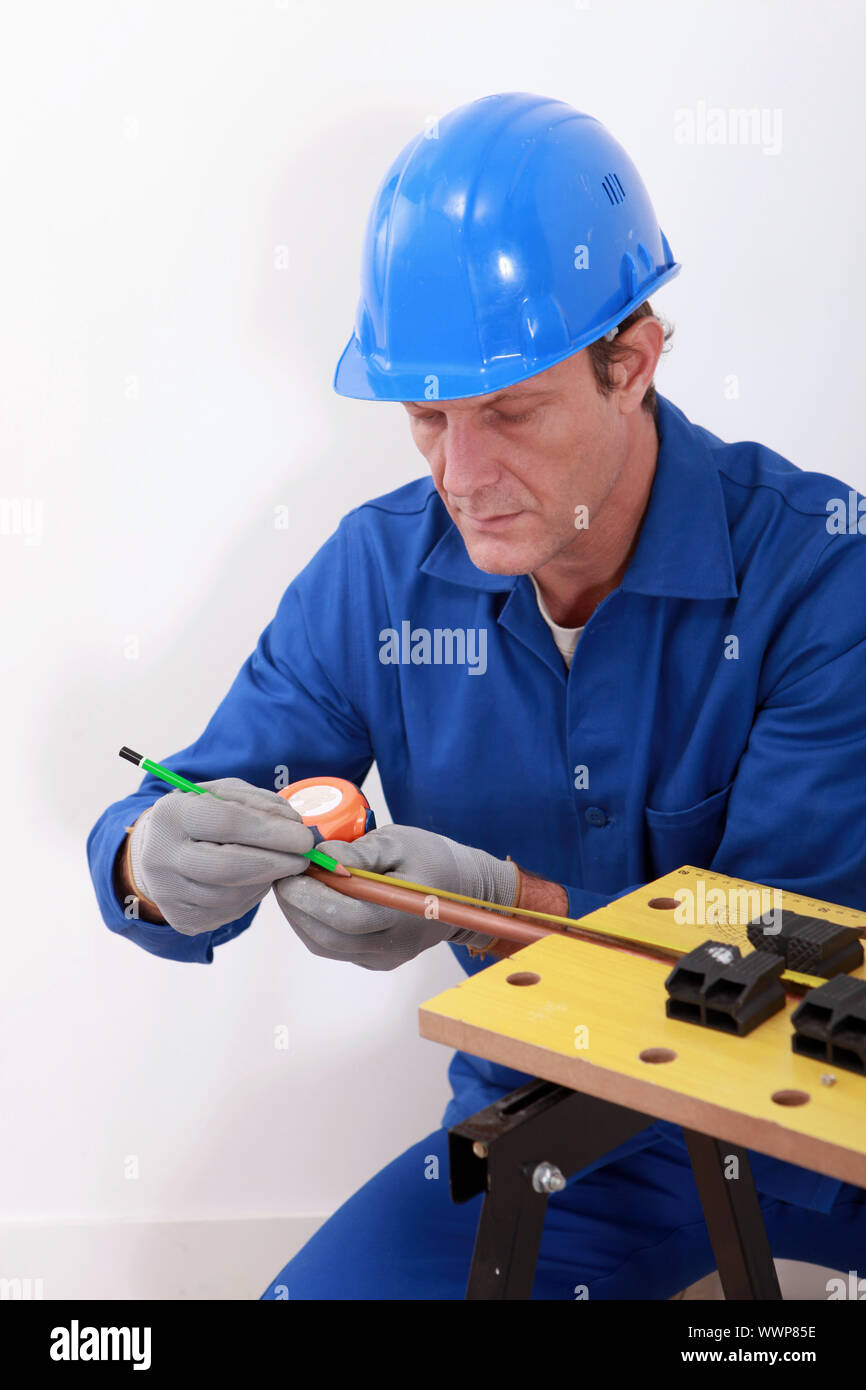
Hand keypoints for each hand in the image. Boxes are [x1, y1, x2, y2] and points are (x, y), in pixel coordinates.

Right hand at [127, 777, 314, 934]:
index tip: (304, 837)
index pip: (226, 823)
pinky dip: (254, 894)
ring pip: (233, 894)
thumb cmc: (202, 815)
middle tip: (304, 857)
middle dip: (276, 862)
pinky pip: (231, 911)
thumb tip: (294, 825)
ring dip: (268, 879)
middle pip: (228, 867)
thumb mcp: (226, 794)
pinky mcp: (181, 918)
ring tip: (280, 863)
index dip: (271, 832)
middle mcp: (161, 856)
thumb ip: (260, 803)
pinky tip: (257, 879)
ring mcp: (168, 892)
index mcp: (171, 814)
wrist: (160, 849)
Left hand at [272, 823, 517, 970]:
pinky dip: (314, 925)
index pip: (346, 917)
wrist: (465, 891)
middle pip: (328, 938)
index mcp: (404, 916)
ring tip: (292, 885)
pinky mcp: (375, 959)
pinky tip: (310, 899)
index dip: (311, 897)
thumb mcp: (400, 841)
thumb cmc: (433, 859)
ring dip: (300, 917)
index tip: (290, 872)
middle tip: (283, 877)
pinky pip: (334, 947)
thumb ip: (360, 853)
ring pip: (325, 946)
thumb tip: (321, 857)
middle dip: (296, 907)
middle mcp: (393, 946)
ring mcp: (383, 958)